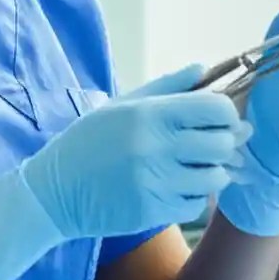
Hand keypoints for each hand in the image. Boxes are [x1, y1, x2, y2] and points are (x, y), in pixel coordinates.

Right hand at [22, 66, 249, 238]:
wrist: (54, 190)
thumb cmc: (87, 142)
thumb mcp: (119, 106)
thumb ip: (166, 86)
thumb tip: (204, 68)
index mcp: (147, 114)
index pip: (216, 108)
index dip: (225, 114)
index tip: (215, 121)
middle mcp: (154, 146)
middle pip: (223, 143)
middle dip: (221, 145)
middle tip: (203, 147)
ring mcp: (155, 181)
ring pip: (216, 177)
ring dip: (208, 173)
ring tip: (187, 169)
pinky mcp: (154, 211)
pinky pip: (197, 204)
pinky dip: (190, 197)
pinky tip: (169, 188)